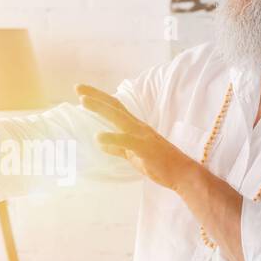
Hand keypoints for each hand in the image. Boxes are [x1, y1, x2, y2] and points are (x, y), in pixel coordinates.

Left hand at [76, 84, 197, 191]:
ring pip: (119, 118)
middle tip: (77, 87)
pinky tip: (98, 137)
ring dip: (101, 108)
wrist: (182, 173)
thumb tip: (101, 144)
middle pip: (114, 107)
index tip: (81, 91)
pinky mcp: (145, 148)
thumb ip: (118, 148)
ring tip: (83, 101)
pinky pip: (126, 141)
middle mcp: (138, 127)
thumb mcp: (134, 155)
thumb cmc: (160, 164)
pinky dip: (112, 138)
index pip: (115, 108)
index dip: (99, 98)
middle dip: (96, 96)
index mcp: (136, 127)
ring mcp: (142, 136)